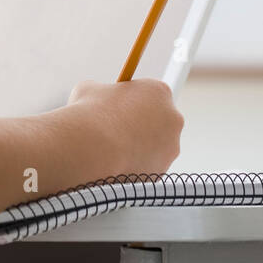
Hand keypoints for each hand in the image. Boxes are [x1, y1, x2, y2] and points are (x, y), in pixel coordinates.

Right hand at [66, 77, 184, 175]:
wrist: (91, 149)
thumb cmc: (89, 115)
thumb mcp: (89, 91)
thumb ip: (101, 93)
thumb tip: (95, 97)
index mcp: (159, 91)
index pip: (152, 93)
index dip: (133, 101)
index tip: (120, 107)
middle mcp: (173, 118)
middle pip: (159, 120)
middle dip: (141, 125)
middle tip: (117, 129)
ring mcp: (171, 147)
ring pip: (154, 147)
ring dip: (137, 147)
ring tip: (110, 149)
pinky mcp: (161, 172)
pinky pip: (146, 167)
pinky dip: (134, 166)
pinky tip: (114, 163)